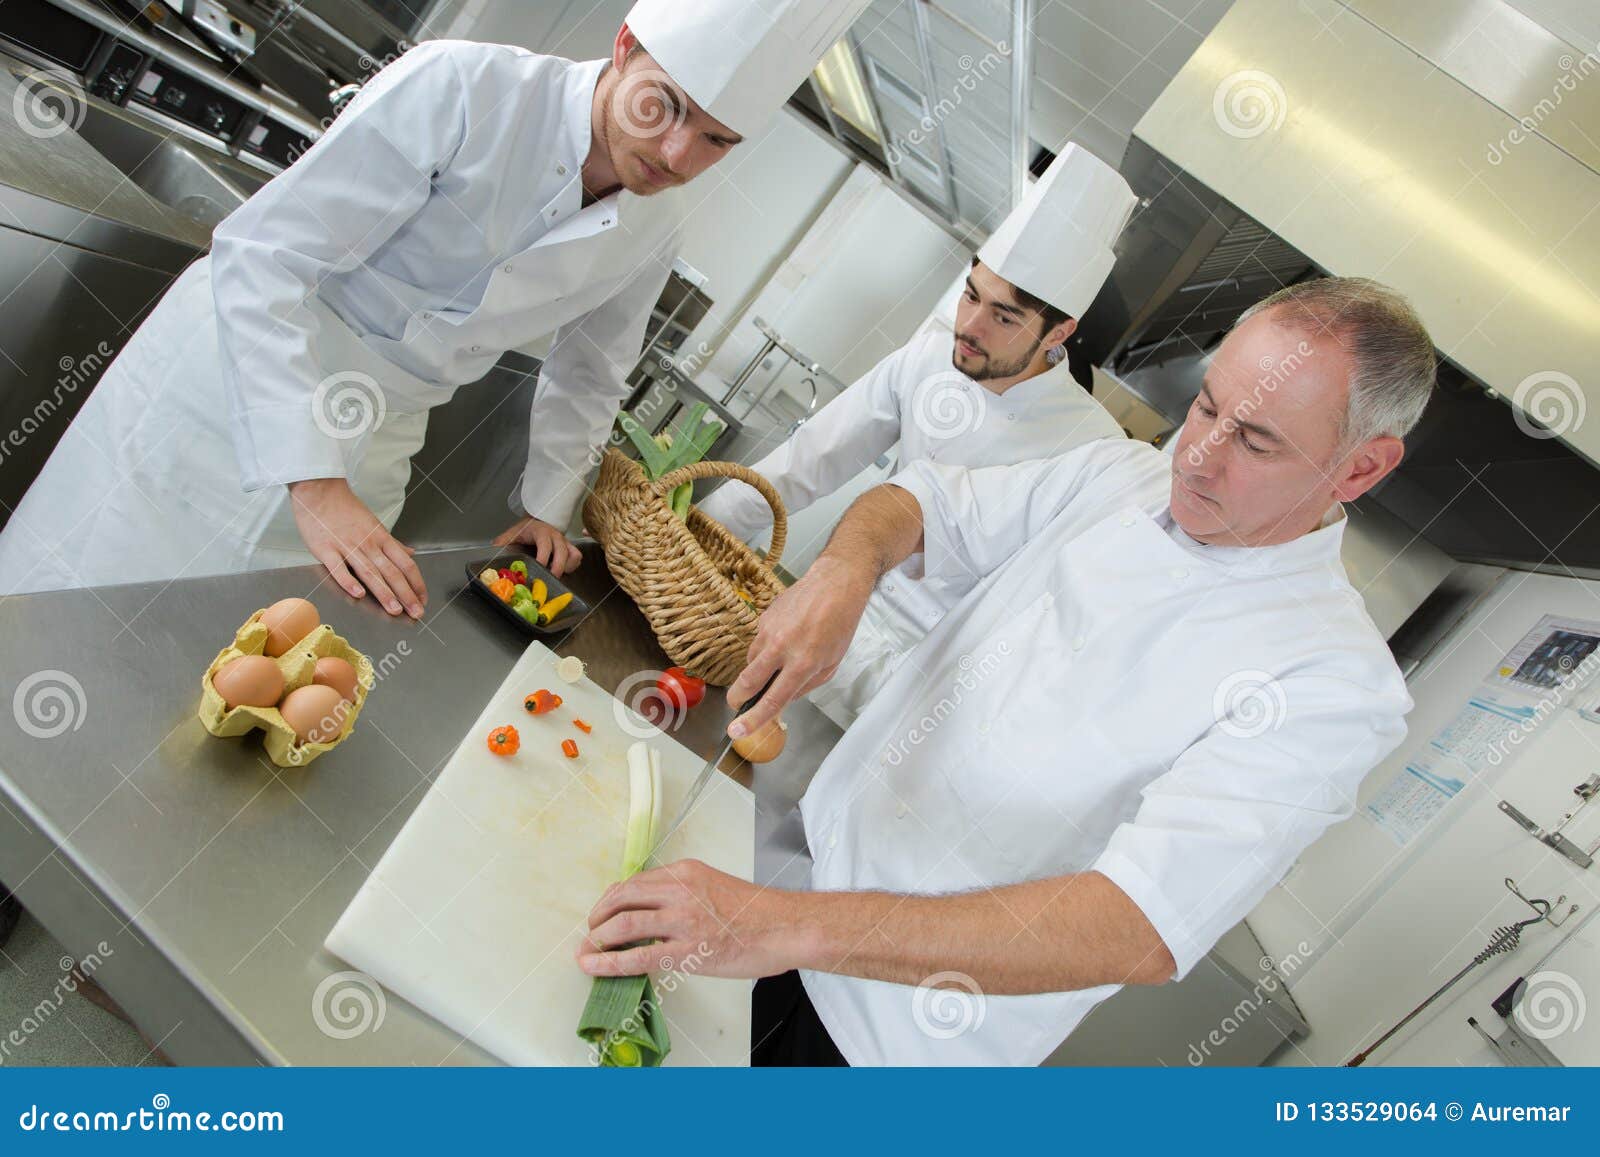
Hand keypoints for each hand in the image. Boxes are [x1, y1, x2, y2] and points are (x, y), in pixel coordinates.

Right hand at [290, 477, 425, 617]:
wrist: (319, 490)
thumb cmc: (346, 509)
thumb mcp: (375, 524)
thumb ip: (393, 543)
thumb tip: (412, 553)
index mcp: (382, 538)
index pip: (406, 564)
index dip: (417, 583)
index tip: (423, 599)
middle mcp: (369, 543)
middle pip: (392, 572)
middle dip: (406, 594)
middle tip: (416, 613)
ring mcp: (347, 546)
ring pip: (370, 572)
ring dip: (384, 592)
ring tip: (395, 610)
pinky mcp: (326, 549)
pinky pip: (339, 568)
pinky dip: (349, 581)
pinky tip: (359, 594)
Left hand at [493, 515, 581, 576]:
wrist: (539, 519)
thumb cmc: (527, 528)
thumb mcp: (514, 532)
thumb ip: (504, 541)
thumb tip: (494, 550)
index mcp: (541, 532)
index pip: (545, 546)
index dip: (543, 559)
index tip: (539, 568)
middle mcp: (556, 536)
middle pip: (563, 552)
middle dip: (558, 568)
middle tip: (550, 578)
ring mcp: (565, 541)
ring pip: (574, 555)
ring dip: (567, 567)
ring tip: (558, 574)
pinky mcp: (570, 546)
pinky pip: (577, 557)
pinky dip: (572, 565)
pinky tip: (563, 570)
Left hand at [575, 859, 809, 979]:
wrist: (784, 927)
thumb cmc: (756, 912)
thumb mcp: (713, 885)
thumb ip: (684, 894)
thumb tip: (654, 913)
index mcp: (685, 872)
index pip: (634, 882)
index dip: (611, 900)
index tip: (603, 913)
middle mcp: (679, 890)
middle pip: (621, 898)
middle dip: (598, 917)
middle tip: (590, 933)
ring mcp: (682, 920)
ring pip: (623, 924)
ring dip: (597, 940)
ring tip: (587, 952)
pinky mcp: (687, 950)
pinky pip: (638, 956)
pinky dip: (610, 962)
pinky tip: (595, 968)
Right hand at [725, 556, 874, 738]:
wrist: (835, 584)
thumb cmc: (839, 626)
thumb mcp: (830, 665)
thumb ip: (804, 686)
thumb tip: (780, 700)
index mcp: (803, 664)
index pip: (772, 699)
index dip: (752, 719)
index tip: (736, 731)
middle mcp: (781, 648)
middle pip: (747, 681)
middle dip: (737, 699)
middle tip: (737, 705)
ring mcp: (769, 631)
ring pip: (751, 662)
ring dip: (757, 671)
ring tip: (778, 663)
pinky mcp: (763, 618)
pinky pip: (758, 643)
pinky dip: (766, 650)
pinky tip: (783, 640)